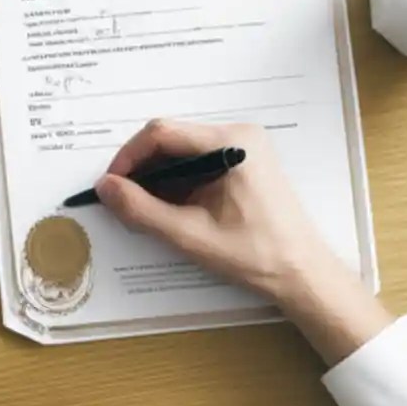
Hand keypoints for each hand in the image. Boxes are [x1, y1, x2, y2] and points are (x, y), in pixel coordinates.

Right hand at [94, 120, 391, 363]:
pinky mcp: (244, 162)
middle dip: (142, 168)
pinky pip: (199, 161)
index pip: (163, 133)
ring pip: (183, 151)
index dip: (129, 157)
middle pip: (172, 138)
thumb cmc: (255, 255)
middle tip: (122, 200)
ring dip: (159, 177)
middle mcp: (239, 135)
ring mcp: (244, 147)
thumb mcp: (189, 234)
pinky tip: (170, 208)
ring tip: (145, 209)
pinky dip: (178, 181)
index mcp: (231, 143)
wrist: (302, 272)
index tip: (110, 185)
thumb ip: (141, 209)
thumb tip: (105, 187)